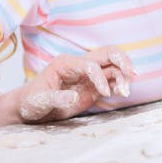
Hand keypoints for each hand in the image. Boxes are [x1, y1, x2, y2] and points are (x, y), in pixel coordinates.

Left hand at [16, 46, 135, 123]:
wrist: (29, 109)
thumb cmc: (31, 102)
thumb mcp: (39, 101)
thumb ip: (56, 98)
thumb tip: (74, 97)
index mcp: (65, 64)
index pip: (90, 64)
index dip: (100, 77)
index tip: (105, 94)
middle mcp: (78, 65)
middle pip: (107, 53)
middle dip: (122, 60)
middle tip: (133, 74)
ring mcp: (87, 75)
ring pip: (112, 66)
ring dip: (123, 75)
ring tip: (125, 92)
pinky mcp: (93, 86)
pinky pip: (112, 80)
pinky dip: (120, 83)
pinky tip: (121, 93)